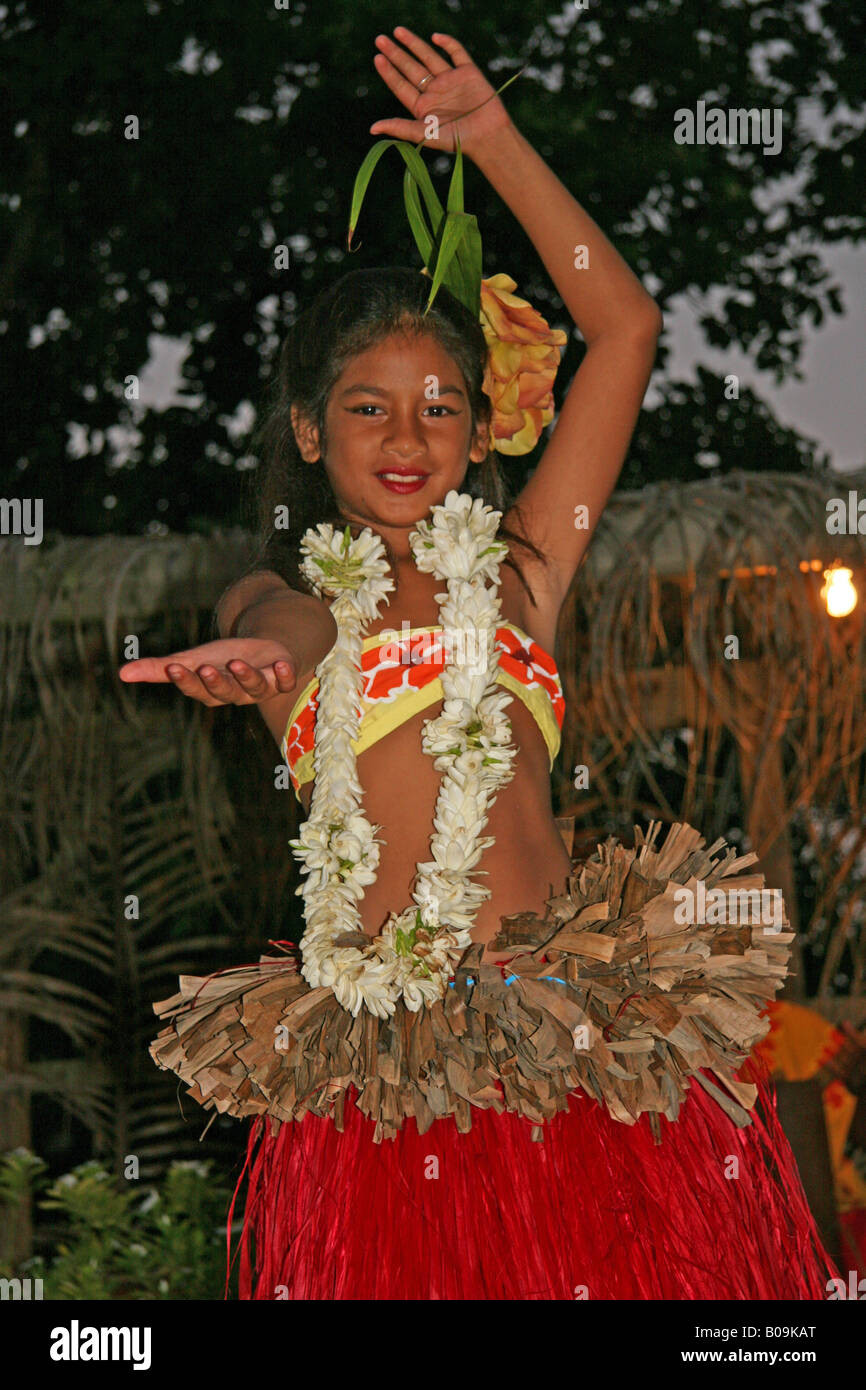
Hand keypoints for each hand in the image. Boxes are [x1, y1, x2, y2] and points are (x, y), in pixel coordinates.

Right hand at [118, 638, 298, 706]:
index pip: (195, 689)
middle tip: (205, 668)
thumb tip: (121, 674)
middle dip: (215, 681)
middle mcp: (236, 693)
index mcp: (211, 691)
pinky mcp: (282, 677)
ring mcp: (261, 687)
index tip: (172, 667)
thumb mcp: (191, 660)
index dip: (185, 680)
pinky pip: (285, 680)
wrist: (264, 652)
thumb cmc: (223, 660)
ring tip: (238, 663)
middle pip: (224, 691)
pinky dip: (285, 674)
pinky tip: (282, 664)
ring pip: (253, 687)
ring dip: (247, 677)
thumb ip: (159, 669)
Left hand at [369, 27, 513, 158]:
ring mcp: (450, 80)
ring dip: (414, 44)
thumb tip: (372, 129)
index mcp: (423, 107)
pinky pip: (456, 53)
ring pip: (428, 57)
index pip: (401, 86)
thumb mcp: (424, 133)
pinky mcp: (468, 72)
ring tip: (397, 31)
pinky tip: (434, 37)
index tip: (378, 58)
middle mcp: (435, 92)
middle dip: (396, 53)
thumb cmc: (456, 139)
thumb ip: (399, 127)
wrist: (488, 135)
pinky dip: (447, 43)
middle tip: (379, 39)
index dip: (389, 72)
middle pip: (411, 68)